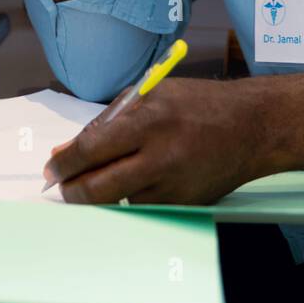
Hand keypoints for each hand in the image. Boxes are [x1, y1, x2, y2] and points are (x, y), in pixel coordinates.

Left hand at [42, 78, 269, 205]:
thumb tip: (68, 150)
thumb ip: (108, 121)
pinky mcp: (185, 205)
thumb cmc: (199, 104)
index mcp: (150, 121)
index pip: (92, 150)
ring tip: (114, 170)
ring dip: (106, 191)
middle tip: (62, 186)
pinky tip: (145, 177)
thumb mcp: (152, 95)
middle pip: (99, 188)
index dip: (64, 163)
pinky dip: (135, 195)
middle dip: (72, 191)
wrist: (253, 127)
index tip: (51, 169)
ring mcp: (174, 186)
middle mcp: (161, 157)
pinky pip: (144, 207)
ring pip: (119, 200)